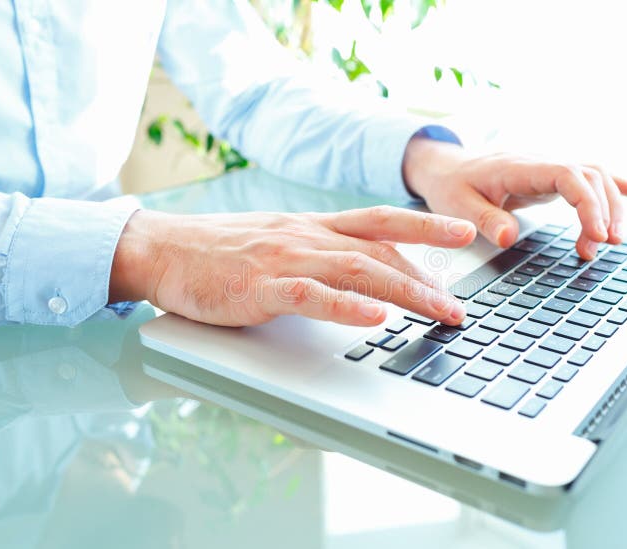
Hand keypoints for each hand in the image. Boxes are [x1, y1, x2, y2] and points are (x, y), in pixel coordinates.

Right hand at [109, 207, 474, 326]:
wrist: (163, 248)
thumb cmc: (221, 251)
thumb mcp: (280, 242)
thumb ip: (319, 254)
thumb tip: (361, 275)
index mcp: (313, 227)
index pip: (381, 220)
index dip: (425, 225)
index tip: (464, 231)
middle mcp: (307, 237)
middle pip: (379, 251)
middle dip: (426, 277)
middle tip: (459, 305)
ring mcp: (284, 260)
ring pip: (355, 271)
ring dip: (403, 292)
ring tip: (438, 312)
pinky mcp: (259, 288)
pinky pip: (309, 295)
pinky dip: (345, 306)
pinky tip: (373, 317)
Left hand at [403, 138, 626, 258]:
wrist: (448, 168)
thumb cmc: (452, 187)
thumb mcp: (457, 205)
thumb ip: (483, 219)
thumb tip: (507, 237)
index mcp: (518, 167)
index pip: (566, 176)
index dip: (588, 204)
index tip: (597, 234)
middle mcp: (540, 163)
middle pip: (590, 175)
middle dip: (604, 211)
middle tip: (601, 247)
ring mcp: (549, 168)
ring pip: (595, 176)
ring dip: (610, 207)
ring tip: (609, 242)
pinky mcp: (553, 178)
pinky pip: (590, 176)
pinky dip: (616, 185)